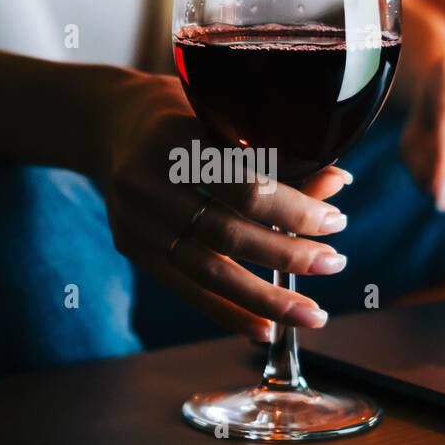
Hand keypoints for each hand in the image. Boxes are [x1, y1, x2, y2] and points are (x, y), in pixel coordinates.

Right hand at [94, 72, 353, 340]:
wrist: (106, 123)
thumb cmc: (178, 113)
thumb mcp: (223, 116)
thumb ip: (275, 153)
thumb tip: (337, 184)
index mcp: (175, 138)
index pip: (243, 185)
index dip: (294, 210)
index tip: (334, 222)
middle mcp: (148, 182)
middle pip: (227, 232)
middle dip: (288, 255)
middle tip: (334, 264)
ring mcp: (135, 220)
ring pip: (208, 270)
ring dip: (265, 298)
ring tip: (310, 314)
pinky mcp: (132, 247)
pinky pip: (186, 288)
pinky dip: (228, 313)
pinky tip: (265, 330)